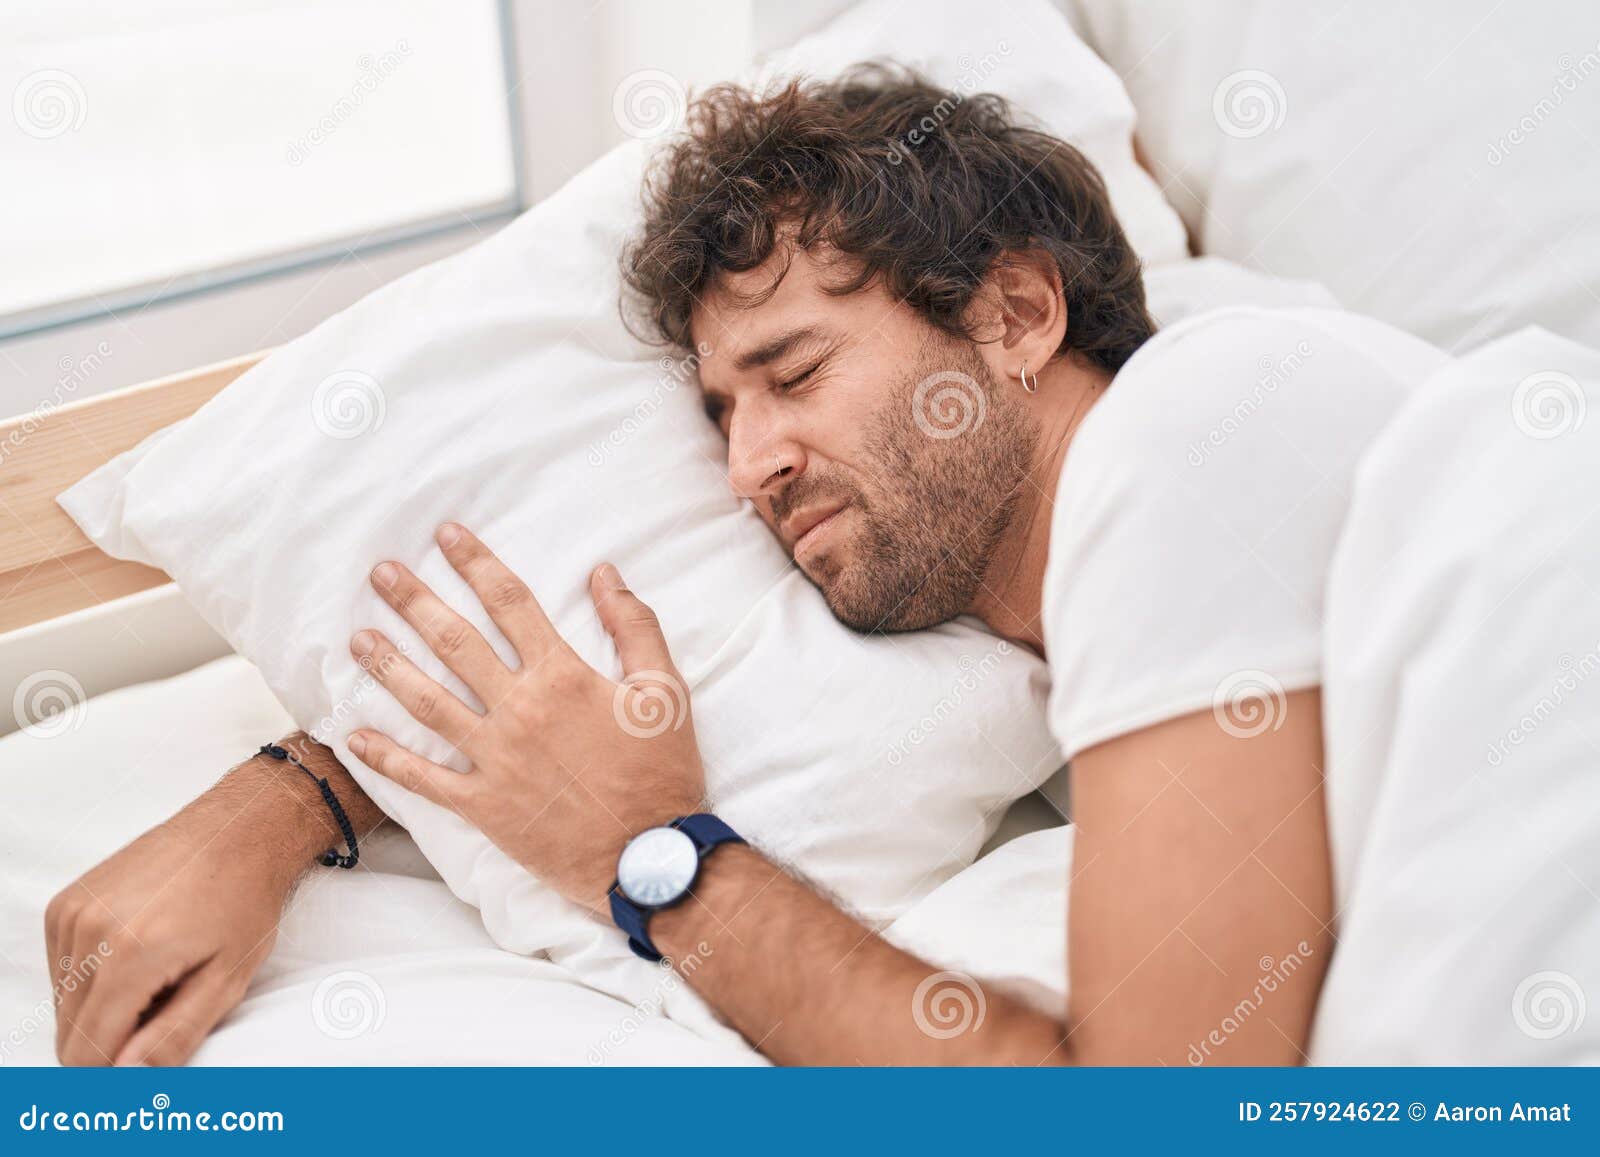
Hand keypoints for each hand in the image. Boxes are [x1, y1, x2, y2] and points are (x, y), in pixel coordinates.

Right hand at [44, 766, 300, 1065]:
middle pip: (68, 1032)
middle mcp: (88, 930)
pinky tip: (139, 950)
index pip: (86, 1052)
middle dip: (114, 1035)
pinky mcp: (65, 902)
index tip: (154, 1049)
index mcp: (130, 955)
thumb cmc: (244, 902)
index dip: (117, 1069)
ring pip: (62, 1003)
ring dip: (103, 1005)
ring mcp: (71, 912)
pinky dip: (93, 975)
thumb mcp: (227, 978)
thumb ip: (174, 1035)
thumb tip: (126, 1077)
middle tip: (168, 1000)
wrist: (237, 830)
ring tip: (159, 971)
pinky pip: (61, 968)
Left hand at [349, 523, 705, 912]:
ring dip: (390, 667)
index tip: (447, 535)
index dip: (476, 563)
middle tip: (381, 572)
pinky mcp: (484, 806)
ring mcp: (496, 759)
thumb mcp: (665, 691)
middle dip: (415, 602)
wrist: (648, 857)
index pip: (510, 603)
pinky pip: (424, 779)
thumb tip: (605, 573)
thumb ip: (635, 627)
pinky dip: (387, 758)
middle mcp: (520, 710)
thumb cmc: (662, 772)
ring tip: (358, 638)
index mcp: (563, 677)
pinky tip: (354, 736)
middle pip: (456, 643)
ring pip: (428, 703)